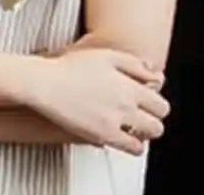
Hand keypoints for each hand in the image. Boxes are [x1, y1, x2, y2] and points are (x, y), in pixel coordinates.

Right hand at [22, 48, 167, 154]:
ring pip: (149, 134)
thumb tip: (156, 75)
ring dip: (144, 133)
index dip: (155, 105)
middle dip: (152, 120)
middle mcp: (127, 104)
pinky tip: (121, 137)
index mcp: (129, 85)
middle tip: (141, 117)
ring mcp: (116, 120)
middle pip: (158, 121)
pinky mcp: (103, 134)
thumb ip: (135, 64)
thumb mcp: (105, 55)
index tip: (146, 105)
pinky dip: (133, 145)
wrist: (43, 83)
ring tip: (132, 127)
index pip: (160, 103)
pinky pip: (132, 147)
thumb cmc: (68, 67)